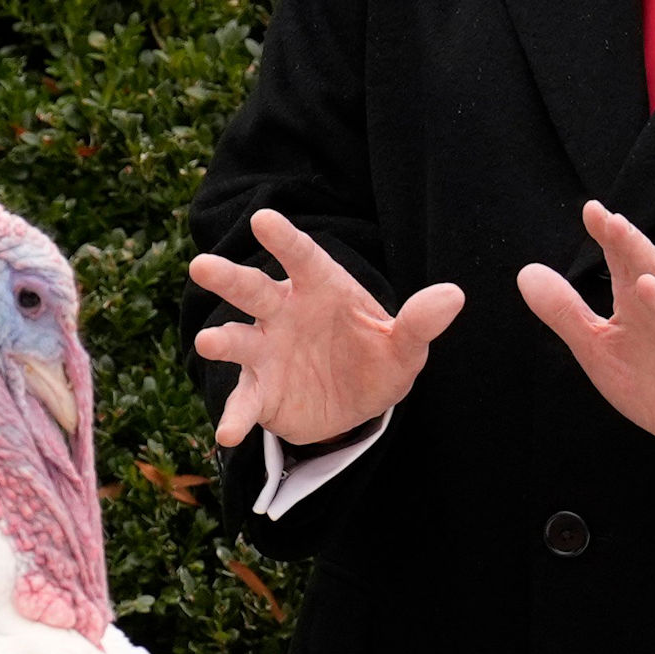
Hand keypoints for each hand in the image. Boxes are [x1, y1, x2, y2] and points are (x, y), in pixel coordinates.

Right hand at [190, 210, 465, 448]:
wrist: (355, 405)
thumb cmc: (376, 358)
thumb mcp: (404, 346)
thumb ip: (421, 322)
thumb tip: (453, 295)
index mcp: (319, 288)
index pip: (302, 258)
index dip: (284, 240)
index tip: (263, 219)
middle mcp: (284, 312)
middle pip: (253, 290)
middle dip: (228, 277)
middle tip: (201, 265)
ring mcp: (266, 351)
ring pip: (238, 340)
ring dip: (221, 341)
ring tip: (208, 343)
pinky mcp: (260, 391)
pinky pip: (244, 401)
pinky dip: (235, 417)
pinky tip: (228, 434)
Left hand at [515, 202, 654, 473]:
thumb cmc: (652, 379)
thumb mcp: (597, 346)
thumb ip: (565, 311)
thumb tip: (526, 272)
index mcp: (641, 303)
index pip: (626, 261)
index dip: (610, 236)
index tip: (591, 210)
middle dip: (637, 248)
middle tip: (616, 224)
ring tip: (645, 285)